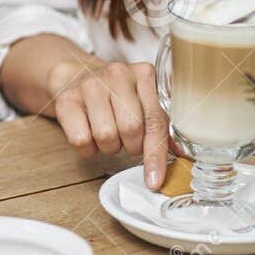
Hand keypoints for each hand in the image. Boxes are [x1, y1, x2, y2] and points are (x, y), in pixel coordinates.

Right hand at [46, 56, 168, 189]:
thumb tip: (188, 157)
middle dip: (130, 146)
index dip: (155, 154)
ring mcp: (90, 84)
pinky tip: (90, 134)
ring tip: (108, 134)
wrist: (77, 76)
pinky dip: (88, 149)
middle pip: (131, 129)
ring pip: (106, 136)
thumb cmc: (118, 96)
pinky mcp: (67, 98)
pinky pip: (81, 140)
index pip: (155, 120)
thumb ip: (164, 126)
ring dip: (109, 147)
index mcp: (145, 74)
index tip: (154, 180)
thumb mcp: (145, 102)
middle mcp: (118, 74)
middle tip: (127, 140)